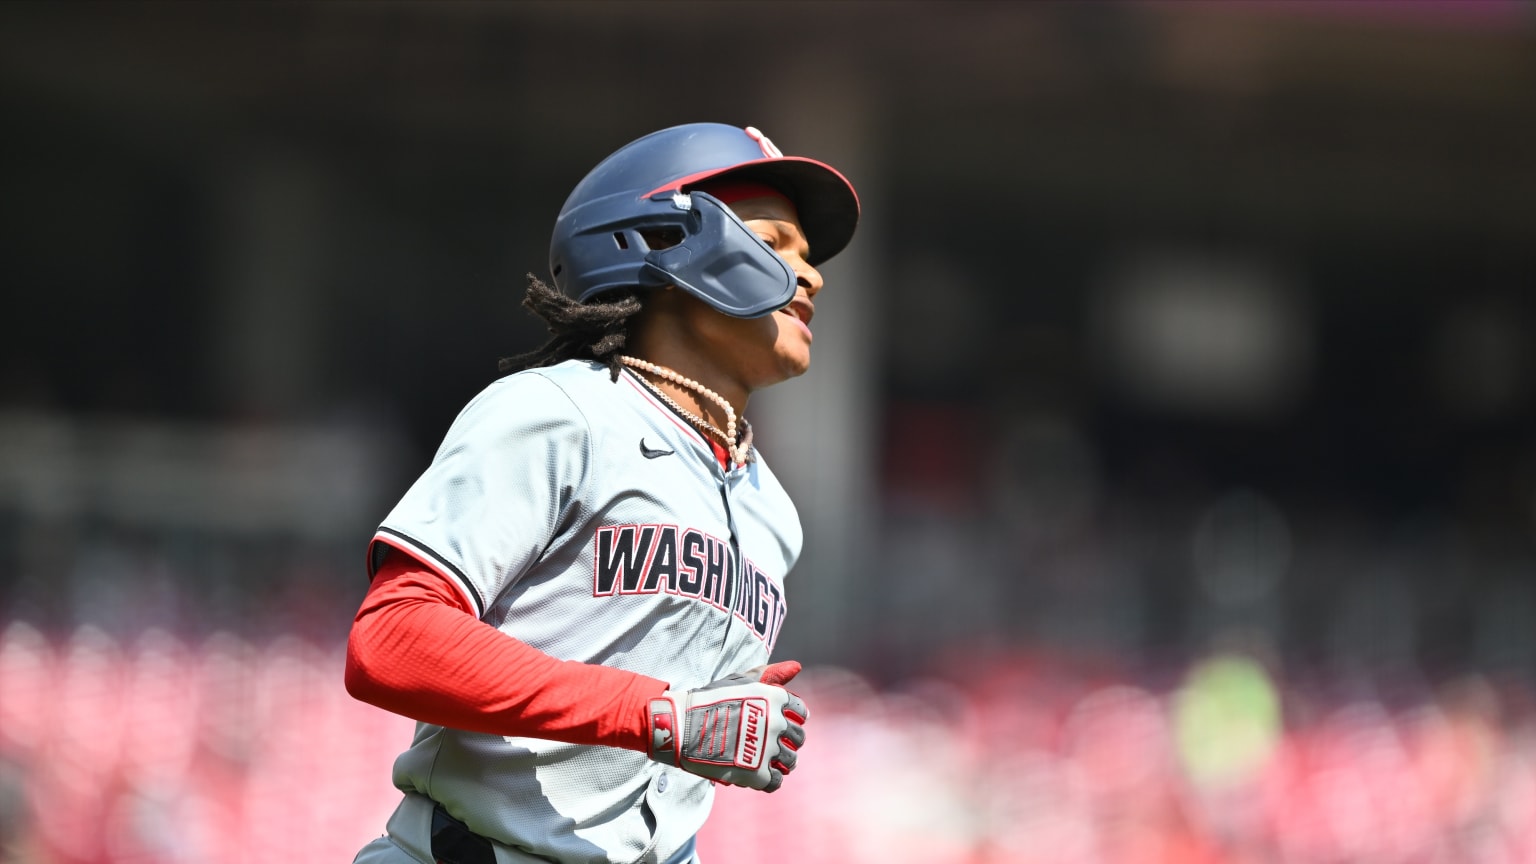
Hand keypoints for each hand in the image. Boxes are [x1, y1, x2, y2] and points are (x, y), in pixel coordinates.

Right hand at [648, 661, 807, 791]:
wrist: (682, 725)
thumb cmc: (710, 699)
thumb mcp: (741, 681)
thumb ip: (771, 674)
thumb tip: (797, 667)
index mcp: (775, 699)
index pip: (801, 712)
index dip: (792, 718)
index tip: (781, 723)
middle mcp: (776, 723)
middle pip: (798, 738)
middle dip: (789, 741)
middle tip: (773, 744)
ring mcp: (767, 749)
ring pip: (790, 761)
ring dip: (782, 762)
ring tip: (768, 761)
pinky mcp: (756, 773)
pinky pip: (775, 782)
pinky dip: (769, 779)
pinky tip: (759, 774)